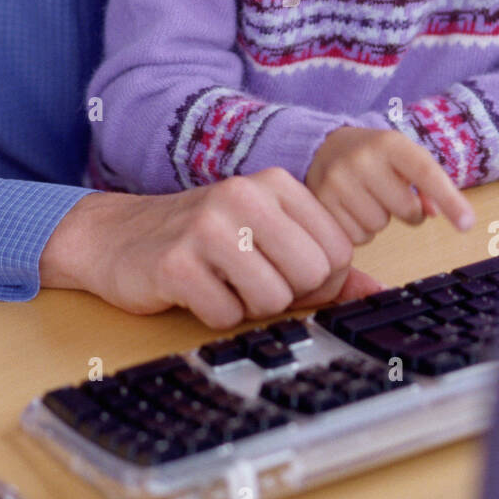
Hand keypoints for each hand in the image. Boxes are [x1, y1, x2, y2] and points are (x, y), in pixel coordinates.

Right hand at [38, 168, 360, 328]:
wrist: (117, 236)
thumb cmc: (202, 238)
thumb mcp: (267, 235)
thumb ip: (326, 265)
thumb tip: (381, 296)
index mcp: (276, 184)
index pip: (338, 251)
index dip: (318, 279)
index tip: (283, 270)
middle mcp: (244, 196)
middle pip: (310, 276)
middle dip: (285, 294)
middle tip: (249, 278)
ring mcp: (208, 226)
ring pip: (271, 299)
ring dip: (248, 305)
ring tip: (221, 281)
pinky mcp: (176, 262)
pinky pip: (225, 314)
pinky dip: (213, 314)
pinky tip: (194, 289)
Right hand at [305, 127, 474, 243]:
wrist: (321, 147)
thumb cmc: (374, 157)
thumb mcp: (403, 158)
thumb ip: (427, 184)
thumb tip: (433, 213)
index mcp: (389, 142)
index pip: (426, 173)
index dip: (450, 199)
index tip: (468, 225)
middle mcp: (361, 158)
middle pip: (406, 210)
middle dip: (407, 212)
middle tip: (391, 196)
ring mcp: (337, 180)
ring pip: (378, 227)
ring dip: (377, 221)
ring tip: (365, 198)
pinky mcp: (320, 202)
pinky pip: (355, 238)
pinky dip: (357, 230)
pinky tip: (348, 209)